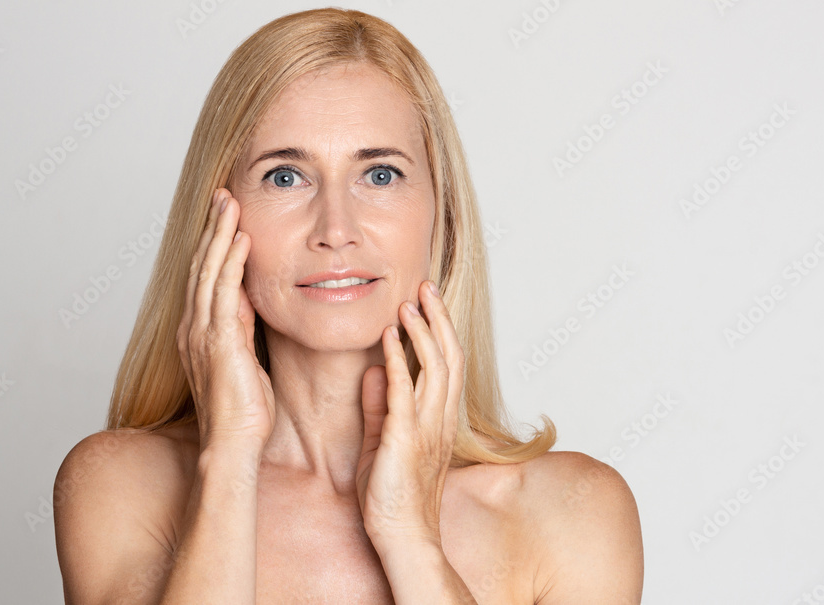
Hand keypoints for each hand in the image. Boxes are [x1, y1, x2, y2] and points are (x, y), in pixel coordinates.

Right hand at [177, 187, 275, 451]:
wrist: (232, 444)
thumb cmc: (242, 412)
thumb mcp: (243, 361)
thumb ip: (241, 330)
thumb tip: (248, 302)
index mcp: (199, 331)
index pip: (204, 278)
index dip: (212, 245)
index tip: (223, 216)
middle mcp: (194, 327)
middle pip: (201, 266)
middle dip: (212, 228)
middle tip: (222, 195)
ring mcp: (203, 332)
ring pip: (209, 272)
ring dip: (220, 234)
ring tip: (229, 203)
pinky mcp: (219, 341)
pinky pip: (225, 292)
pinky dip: (231, 262)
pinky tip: (241, 239)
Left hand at [355, 280, 464, 551]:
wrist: (401, 537)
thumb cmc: (392, 496)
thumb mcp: (385, 441)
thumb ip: (381, 405)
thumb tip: (374, 370)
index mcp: (438, 419)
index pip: (446, 364)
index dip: (439, 329)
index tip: (427, 301)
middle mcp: (439, 419)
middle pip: (448, 356)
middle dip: (437, 318)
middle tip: (425, 285)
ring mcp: (426, 427)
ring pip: (434, 367)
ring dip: (421, 330)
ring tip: (409, 301)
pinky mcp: (406, 438)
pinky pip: (405, 390)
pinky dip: (399, 359)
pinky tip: (389, 336)